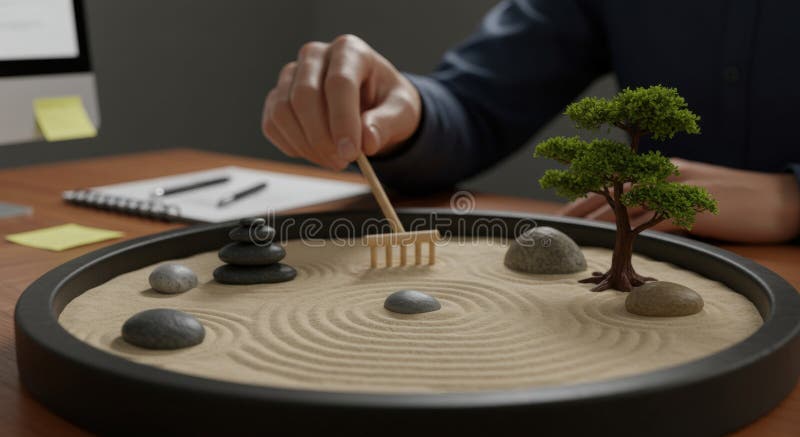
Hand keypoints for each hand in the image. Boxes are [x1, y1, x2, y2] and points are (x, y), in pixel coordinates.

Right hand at [261, 34, 421, 169]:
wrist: (372, 105)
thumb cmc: (387, 103)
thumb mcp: (401, 112)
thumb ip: (387, 124)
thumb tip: (368, 141)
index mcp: (349, 50)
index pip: (339, 82)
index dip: (343, 120)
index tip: (352, 152)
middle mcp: (315, 56)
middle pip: (304, 95)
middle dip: (322, 137)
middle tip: (342, 162)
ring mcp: (291, 75)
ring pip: (283, 111)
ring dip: (306, 145)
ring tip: (333, 161)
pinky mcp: (277, 97)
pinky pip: (273, 124)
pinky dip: (292, 146)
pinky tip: (316, 154)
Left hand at [560, 158, 799, 242]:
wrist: (780, 198)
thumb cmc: (736, 198)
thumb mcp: (693, 192)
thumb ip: (664, 200)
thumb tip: (637, 217)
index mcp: (663, 167)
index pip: (614, 178)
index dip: (586, 193)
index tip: (561, 209)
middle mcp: (665, 174)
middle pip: (612, 188)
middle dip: (581, 206)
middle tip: (555, 223)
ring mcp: (678, 190)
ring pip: (627, 204)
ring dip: (598, 220)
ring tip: (573, 234)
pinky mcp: (692, 209)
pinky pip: (654, 221)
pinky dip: (631, 230)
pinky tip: (613, 241)